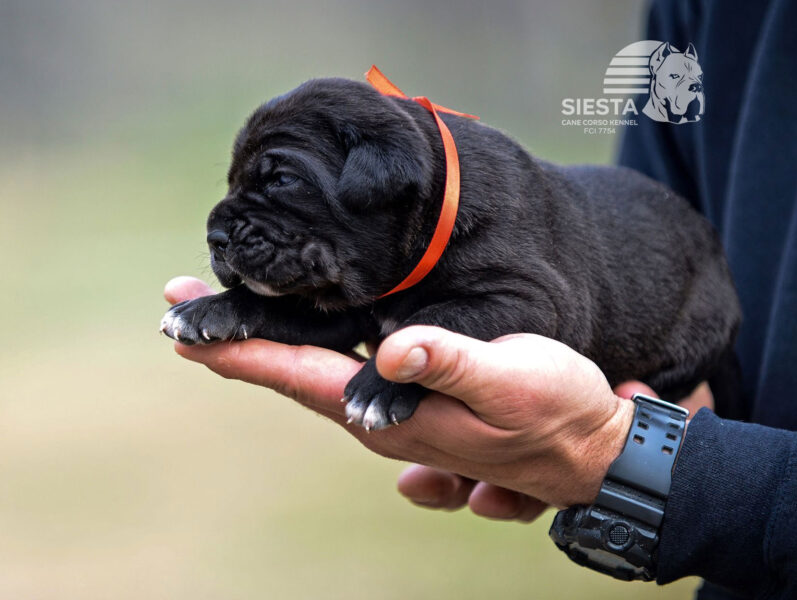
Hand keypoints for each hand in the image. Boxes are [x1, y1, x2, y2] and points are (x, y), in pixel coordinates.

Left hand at [164, 276, 635, 509]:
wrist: (588, 449)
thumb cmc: (553, 412)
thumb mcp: (510, 381)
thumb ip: (450, 364)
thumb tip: (390, 348)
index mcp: (391, 415)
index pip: (298, 378)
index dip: (240, 352)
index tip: (183, 328)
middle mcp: (379, 420)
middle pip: (291, 376)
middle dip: (234, 342)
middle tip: (184, 306)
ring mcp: (393, 414)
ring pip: (312, 376)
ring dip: (265, 347)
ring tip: (224, 318)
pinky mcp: (411, 401)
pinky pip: (342, 375)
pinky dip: (307, 354)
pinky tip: (297, 336)